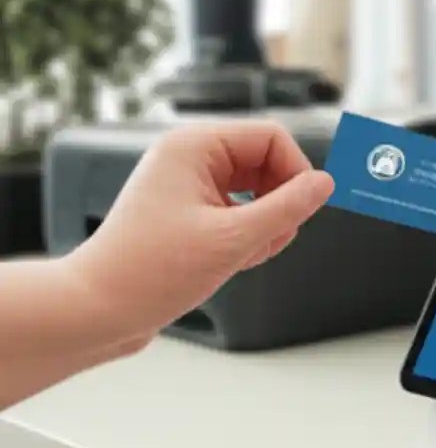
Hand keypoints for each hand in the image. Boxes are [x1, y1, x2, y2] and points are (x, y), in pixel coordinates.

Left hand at [69, 121, 334, 336]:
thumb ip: (287, 208)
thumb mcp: (234, 239)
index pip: (271, 138)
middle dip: (280, 203)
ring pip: (255, 192)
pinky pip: (238, 213)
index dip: (297, 172)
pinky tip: (234, 261)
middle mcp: (188, 158)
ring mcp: (187, 187)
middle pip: (266, 163)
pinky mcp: (187, 214)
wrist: (98, 310)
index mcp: (193, 147)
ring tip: (246, 255)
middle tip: (273, 238)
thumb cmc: (150, 272)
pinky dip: (248, 236)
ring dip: (265, 224)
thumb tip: (325, 184)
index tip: (303, 210)